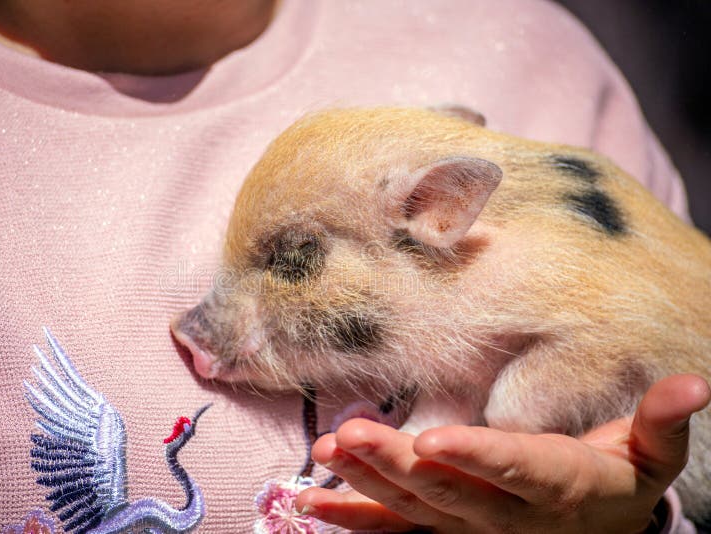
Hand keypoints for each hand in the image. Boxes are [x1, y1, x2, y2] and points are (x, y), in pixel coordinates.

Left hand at [295, 374, 709, 532]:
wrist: (597, 531)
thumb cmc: (618, 480)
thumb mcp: (650, 454)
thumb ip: (661, 421)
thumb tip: (696, 382)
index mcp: (554, 486)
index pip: (511, 468)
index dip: (475, 455)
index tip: (432, 439)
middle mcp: (504, 514)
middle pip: (447, 490)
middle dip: (398, 463)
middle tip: (353, 433)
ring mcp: (468, 528)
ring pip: (413, 509)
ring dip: (368, 481)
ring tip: (329, 453)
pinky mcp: (444, 531)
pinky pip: (394, 529)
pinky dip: (354, 517)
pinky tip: (313, 502)